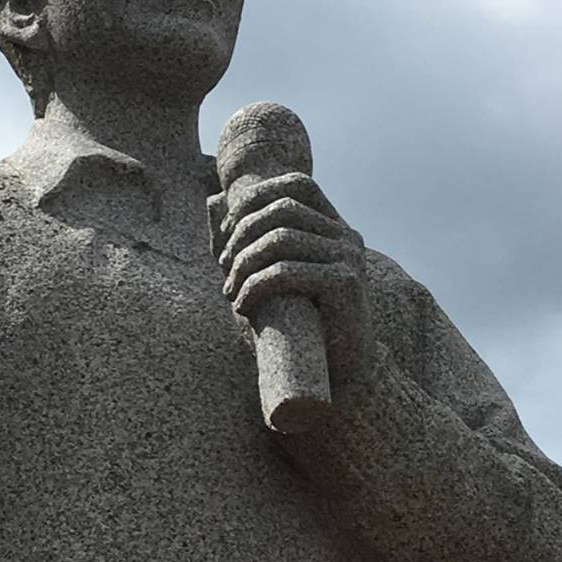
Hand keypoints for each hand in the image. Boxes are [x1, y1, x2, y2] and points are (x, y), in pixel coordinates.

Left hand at [213, 172, 371, 389]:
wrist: (341, 377)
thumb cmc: (300, 325)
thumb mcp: (273, 276)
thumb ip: (250, 242)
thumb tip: (212, 202)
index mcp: (333, 227)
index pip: (298, 184)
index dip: (258, 195)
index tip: (229, 227)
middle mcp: (346, 236)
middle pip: (282, 209)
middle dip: (242, 234)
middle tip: (223, 266)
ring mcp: (349, 258)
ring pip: (280, 239)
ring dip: (243, 263)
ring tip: (229, 290)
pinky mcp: (345, 285)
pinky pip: (287, 271)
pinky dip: (254, 285)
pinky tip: (241, 305)